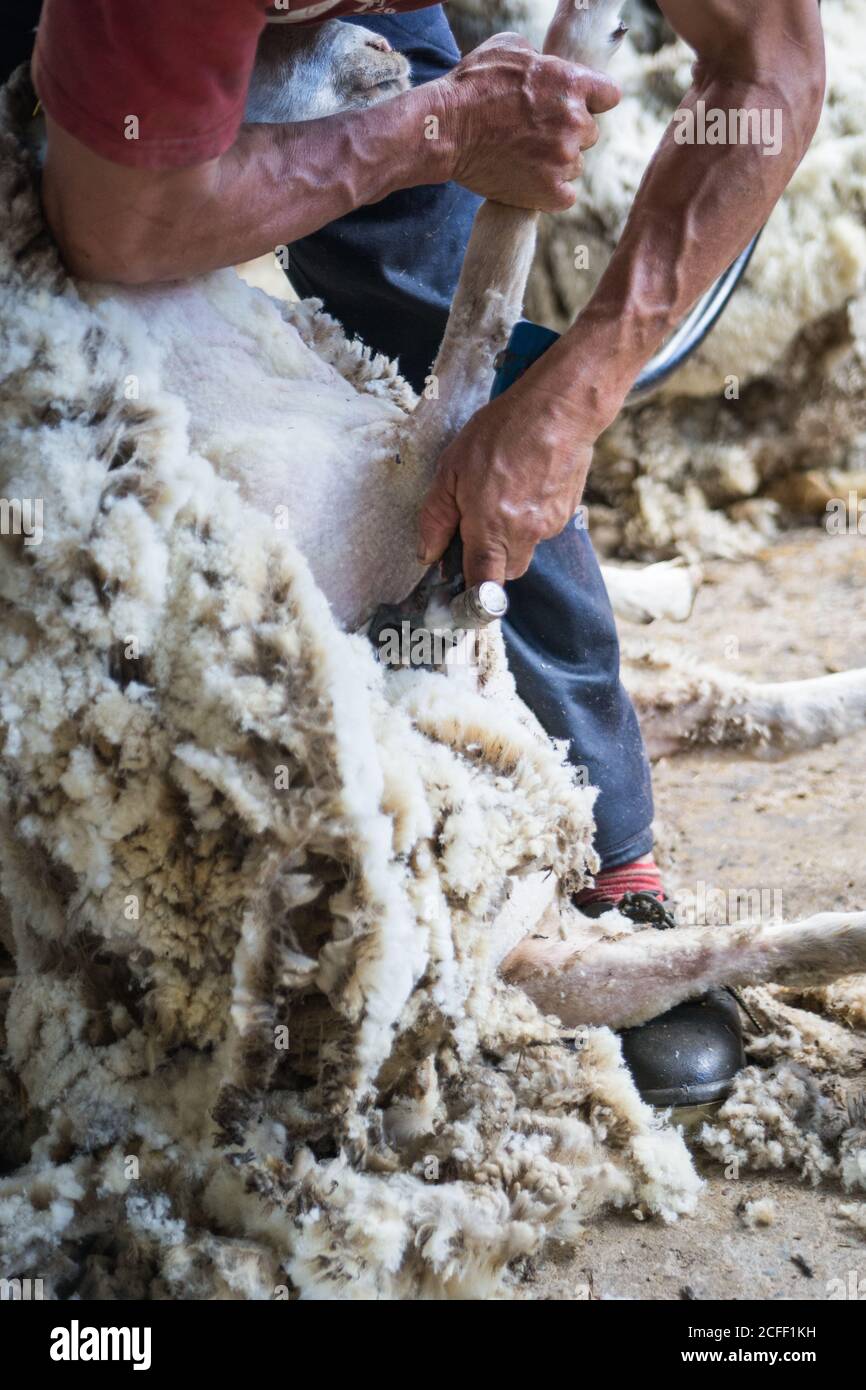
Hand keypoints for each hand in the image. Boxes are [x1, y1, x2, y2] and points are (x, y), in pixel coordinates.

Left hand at [417, 380, 597, 585]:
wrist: (560, 408)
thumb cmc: (501, 432)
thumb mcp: (451, 469)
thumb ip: (436, 518)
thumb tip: (427, 554)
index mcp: (490, 530)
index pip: (483, 588)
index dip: (471, 598)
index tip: (460, 592)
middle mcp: (523, 536)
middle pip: (504, 572)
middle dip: (488, 559)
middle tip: (476, 522)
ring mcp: (549, 526)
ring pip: (523, 549)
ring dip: (509, 534)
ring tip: (503, 490)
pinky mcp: (566, 513)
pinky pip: (542, 528)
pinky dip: (530, 515)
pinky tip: (525, 482)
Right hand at [432, 33, 619, 211]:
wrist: (445, 130)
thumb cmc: (472, 86)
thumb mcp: (511, 49)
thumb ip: (543, 60)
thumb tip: (548, 68)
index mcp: (572, 83)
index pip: (609, 96)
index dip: (592, 101)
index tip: (576, 107)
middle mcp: (575, 121)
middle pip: (590, 134)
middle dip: (568, 133)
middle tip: (536, 134)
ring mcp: (563, 159)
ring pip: (575, 165)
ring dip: (557, 163)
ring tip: (525, 157)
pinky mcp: (550, 193)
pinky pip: (566, 195)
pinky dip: (551, 192)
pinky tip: (531, 181)